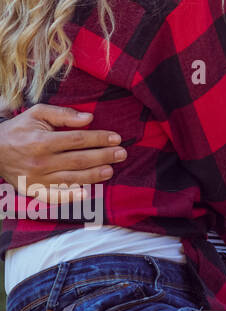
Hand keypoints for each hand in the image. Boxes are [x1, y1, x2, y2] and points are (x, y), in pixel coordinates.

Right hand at [0, 105, 122, 202]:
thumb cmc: (19, 129)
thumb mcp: (37, 113)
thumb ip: (63, 114)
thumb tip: (89, 118)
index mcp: (41, 142)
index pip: (78, 140)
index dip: (99, 139)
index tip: (116, 138)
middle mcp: (39, 162)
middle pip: (79, 160)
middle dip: (103, 157)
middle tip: (122, 154)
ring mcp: (35, 179)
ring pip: (71, 178)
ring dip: (94, 176)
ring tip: (111, 170)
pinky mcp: (31, 190)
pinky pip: (53, 196)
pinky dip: (70, 196)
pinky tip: (86, 193)